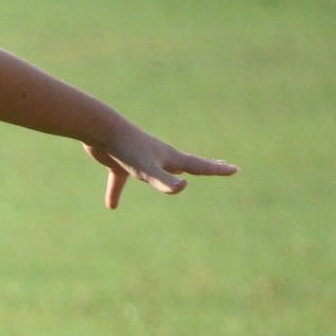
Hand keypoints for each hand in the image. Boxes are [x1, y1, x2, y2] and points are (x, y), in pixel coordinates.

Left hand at [84, 125, 236, 209]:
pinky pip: (120, 181)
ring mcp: (139, 158)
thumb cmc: (126, 150)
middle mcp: (158, 156)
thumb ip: (164, 181)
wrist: (100, 130)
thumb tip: (183, 186)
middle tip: (222, 166)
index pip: (199, 166)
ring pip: (157, 172)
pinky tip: (112, 206)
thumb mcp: (146, 170)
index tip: (235, 169)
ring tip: (179, 180)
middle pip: (186, 164)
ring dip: (169, 177)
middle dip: (205, 167)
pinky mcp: (119, 161)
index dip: (217, 170)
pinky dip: (117, 193)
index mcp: (170, 158)